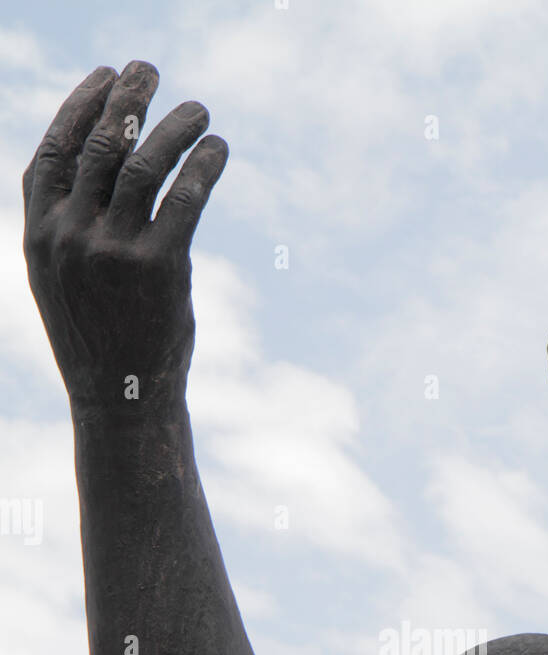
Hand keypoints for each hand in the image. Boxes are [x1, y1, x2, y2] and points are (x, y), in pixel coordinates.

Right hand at [23, 61, 226, 412]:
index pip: (54, 150)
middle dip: (127, 98)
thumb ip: (64, 224)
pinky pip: (186, 197)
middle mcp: (70, 237)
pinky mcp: (159, 268)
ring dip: (175, 126)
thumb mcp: (59, 279)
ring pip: (144, 163)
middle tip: (151, 71)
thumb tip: (93, 163)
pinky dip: (205, 165)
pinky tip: (218, 149)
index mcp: (39, 235)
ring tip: (199, 110)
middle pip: (99, 145)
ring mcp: (113, 251)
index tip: (106, 77)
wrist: (122, 401)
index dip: (80, 105)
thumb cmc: (98, 338)